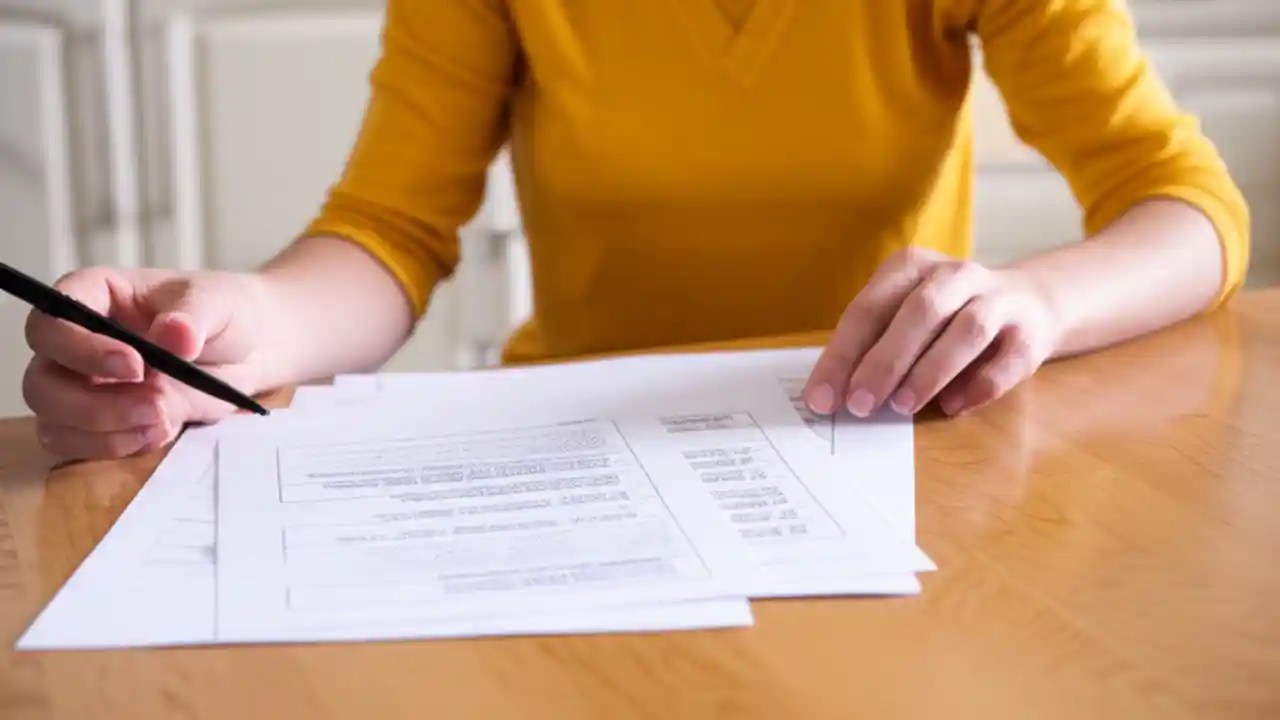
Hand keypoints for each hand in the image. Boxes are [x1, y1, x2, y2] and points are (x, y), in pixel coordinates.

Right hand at [23, 268, 266, 459]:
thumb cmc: (223, 312)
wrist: (249, 350)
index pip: (53, 320)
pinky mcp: (100, 420)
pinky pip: (78, 445)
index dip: (81, 347)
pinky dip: (113, 447)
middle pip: (42, 380)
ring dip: (103, 431)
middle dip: (92, 404)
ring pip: (53, 419)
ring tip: (162, 422)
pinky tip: (155, 433)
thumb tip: (172, 336)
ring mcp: (83, 384)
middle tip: (155, 406)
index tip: (135, 366)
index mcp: (95, 296)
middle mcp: (77, 341)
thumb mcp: (218, 303)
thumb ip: (193, 318)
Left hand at [803, 248, 1061, 417]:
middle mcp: (955, 274)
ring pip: (965, 330)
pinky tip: (952, 407)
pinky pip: (1006, 360)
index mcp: (911, 267)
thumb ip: (872, 347)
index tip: (822, 398)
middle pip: (918, 313)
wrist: (1030, 303)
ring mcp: (998, 298)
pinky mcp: (1029, 331)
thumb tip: (833, 395)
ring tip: (902, 407)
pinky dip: (977, 386)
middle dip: (884, 362)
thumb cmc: (946, 318)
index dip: (843, 355)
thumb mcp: (904, 318)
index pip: (869, 309)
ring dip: (930, 371)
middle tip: (860, 405)